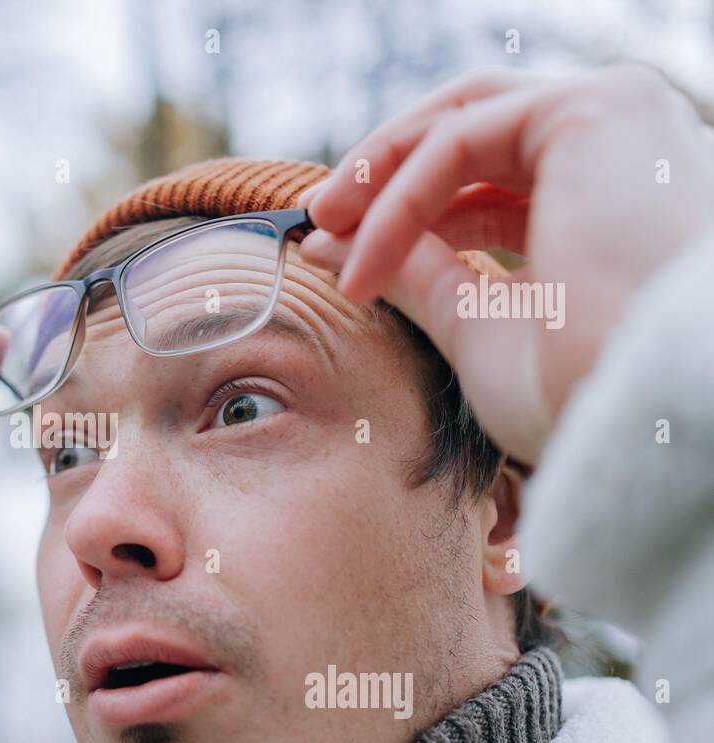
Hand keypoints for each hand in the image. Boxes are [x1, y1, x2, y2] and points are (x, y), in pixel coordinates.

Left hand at [298, 64, 713, 462]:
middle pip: (471, 129)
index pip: (490, 178)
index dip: (406, 211)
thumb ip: (416, 272)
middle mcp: (616, 150)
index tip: (341, 253)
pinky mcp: (593, 109)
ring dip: (380, 170)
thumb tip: (332, 240)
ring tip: (324, 224)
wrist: (648, 408)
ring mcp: (612, 119)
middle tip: (320, 218)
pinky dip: (397, 196)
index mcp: (603, 201)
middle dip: (385, 171)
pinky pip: (456, 141)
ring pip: (460, 120)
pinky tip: (361, 254)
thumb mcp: (476, 324)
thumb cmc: (578, 388)